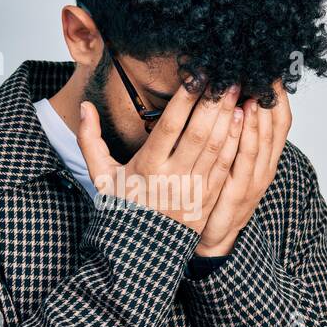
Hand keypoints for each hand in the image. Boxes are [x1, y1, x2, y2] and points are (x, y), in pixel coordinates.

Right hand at [76, 82, 244, 230]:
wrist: (140, 250)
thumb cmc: (120, 207)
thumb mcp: (100, 176)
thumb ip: (89, 140)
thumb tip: (84, 107)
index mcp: (146, 168)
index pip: (169, 126)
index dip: (185, 99)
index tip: (197, 75)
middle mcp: (172, 178)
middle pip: (199, 134)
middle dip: (214, 103)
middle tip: (226, 77)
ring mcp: (193, 190)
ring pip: (217, 148)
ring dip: (229, 117)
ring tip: (237, 91)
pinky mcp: (208, 199)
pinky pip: (225, 166)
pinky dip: (236, 141)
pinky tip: (242, 120)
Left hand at [194, 80, 290, 255]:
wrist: (214, 237)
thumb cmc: (220, 196)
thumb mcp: (234, 165)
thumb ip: (238, 137)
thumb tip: (236, 103)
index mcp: (265, 159)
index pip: (280, 121)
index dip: (278, 96)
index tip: (272, 71)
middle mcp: (265, 167)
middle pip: (276, 126)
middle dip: (272, 97)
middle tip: (266, 70)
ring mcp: (254, 180)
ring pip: (262, 140)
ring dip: (260, 112)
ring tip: (255, 87)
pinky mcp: (238, 192)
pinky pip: (244, 159)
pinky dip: (246, 136)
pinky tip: (242, 116)